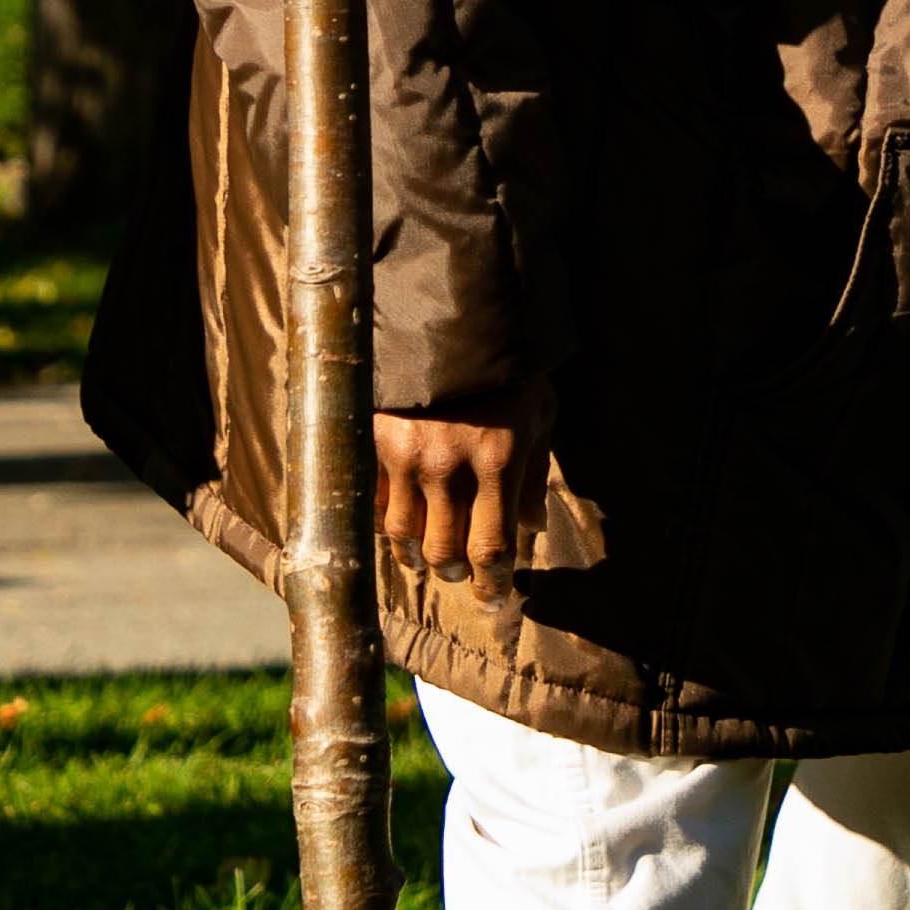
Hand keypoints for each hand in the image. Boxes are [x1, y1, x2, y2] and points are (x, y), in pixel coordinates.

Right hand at [374, 383, 550, 600]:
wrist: (447, 308)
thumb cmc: (505, 362)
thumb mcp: (538, 411)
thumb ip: (533, 473)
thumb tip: (531, 529)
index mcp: (497, 460)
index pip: (492, 547)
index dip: (493, 583)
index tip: (494, 601)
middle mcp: (448, 467)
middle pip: (444, 553)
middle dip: (455, 573)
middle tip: (461, 575)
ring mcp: (403, 456)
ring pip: (402, 537)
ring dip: (417, 555)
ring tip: (427, 553)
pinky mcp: (371, 442)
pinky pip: (374, 505)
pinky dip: (387, 523)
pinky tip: (399, 521)